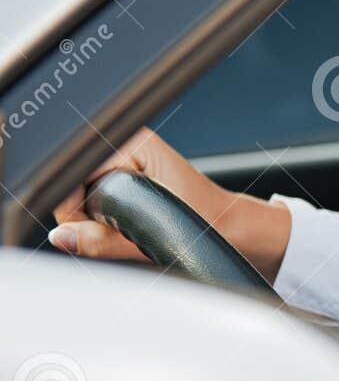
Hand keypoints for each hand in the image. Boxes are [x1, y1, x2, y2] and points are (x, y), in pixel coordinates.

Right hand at [49, 126, 291, 281]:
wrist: (233, 226)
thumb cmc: (207, 224)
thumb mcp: (150, 237)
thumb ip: (100, 239)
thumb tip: (61, 237)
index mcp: (134, 143)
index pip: (73, 175)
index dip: (73, 210)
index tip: (85, 233)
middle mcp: (130, 141)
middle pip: (75, 183)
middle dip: (85, 215)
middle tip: (115, 234)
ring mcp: (129, 152)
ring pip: (83, 191)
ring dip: (95, 216)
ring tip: (128, 228)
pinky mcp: (130, 168)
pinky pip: (97, 193)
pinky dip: (103, 214)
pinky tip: (126, 221)